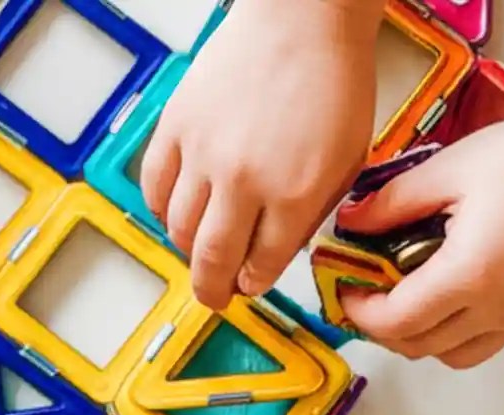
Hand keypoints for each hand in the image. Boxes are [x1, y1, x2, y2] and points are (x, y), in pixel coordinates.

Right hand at [141, 0, 383, 308]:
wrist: (302, 17)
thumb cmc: (334, 80)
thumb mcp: (348, 159)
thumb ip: (315, 212)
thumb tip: (278, 251)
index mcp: (295, 194)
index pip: (262, 264)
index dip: (254, 284)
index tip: (250, 287)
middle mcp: (244, 181)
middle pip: (213, 257)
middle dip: (213, 288)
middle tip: (214, 297)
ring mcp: (204, 154)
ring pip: (179, 227)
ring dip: (187, 250)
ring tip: (198, 253)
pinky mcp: (177, 126)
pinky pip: (154, 185)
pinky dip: (160, 208)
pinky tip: (174, 213)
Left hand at [337, 112, 503, 368]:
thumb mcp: (449, 169)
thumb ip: (391, 203)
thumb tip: (350, 224)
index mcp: (469, 274)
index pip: (395, 321)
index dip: (359, 310)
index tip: (343, 286)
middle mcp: (496, 307)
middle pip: (417, 347)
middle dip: (379, 326)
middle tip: (361, 290)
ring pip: (449, 356)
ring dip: (415, 337)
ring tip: (398, 295)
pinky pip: (479, 344)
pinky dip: (449, 334)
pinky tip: (440, 293)